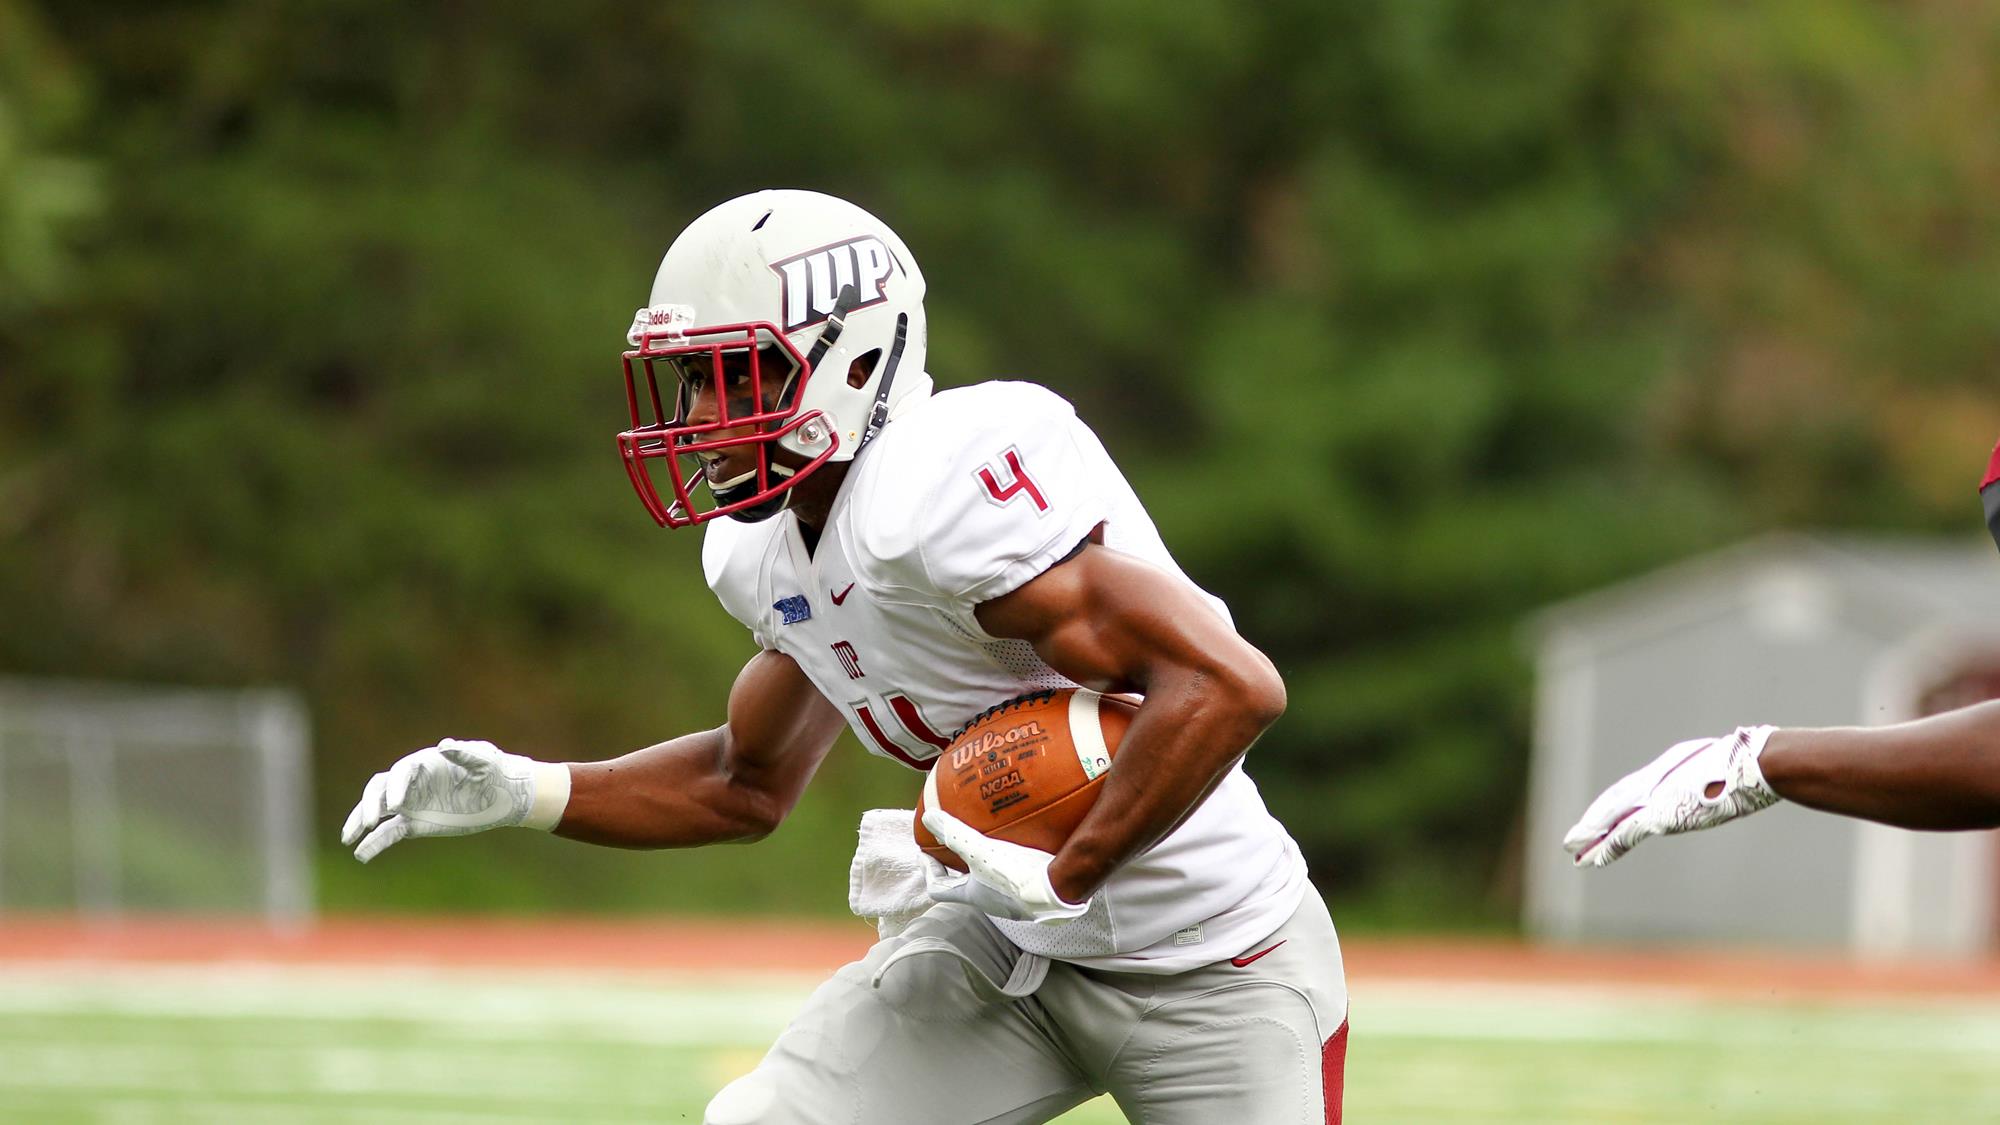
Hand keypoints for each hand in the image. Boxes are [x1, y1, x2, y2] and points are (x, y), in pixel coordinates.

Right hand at [340, 739, 570, 862]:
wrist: (501, 794)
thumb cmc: (494, 770)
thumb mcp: (485, 760)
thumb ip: (466, 753)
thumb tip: (444, 744)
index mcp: (424, 763)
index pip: (400, 772)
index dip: (395, 787)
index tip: (395, 806)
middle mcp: (411, 782)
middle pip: (380, 790)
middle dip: (370, 804)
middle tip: (369, 822)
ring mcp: (411, 804)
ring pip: (378, 812)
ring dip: (361, 822)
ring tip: (348, 839)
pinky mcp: (414, 823)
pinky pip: (390, 833)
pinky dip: (375, 843)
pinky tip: (361, 855)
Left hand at [919, 800, 1089, 923]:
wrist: (1060, 890)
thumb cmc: (1016, 875)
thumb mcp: (981, 851)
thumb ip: (955, 834)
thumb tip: (929, 817)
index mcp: (972, 895)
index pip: (939, 889)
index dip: (929, 871)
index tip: (926, 853)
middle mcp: (991, 903)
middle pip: (966, 887)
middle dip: (959, 867)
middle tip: (957, 845)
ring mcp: (1015, 902)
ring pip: (993, 884)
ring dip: (987, 865)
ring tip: (991, 841)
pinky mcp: (1036, 895)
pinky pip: (1018, 878)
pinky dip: (1014, 863)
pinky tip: (1024, 845)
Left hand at [1564, 725, 1780, 867]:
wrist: (1752, 765)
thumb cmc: (1746, 762)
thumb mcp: (1723, 766)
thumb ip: (1712, 775)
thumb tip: (1727, 777)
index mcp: (1666, 773)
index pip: (1629, 790)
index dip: (1611, 806)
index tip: (1598, 817)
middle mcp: (1654, 785)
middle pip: (1614, 804)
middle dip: (1593, 822)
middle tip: (1573, 838)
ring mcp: (1655, 800)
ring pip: (1612, 821)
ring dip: (1591, 837)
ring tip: (1571, 848)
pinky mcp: (1660, 817)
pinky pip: (1626, 835)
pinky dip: (1607, 847)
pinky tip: (1590, 858)